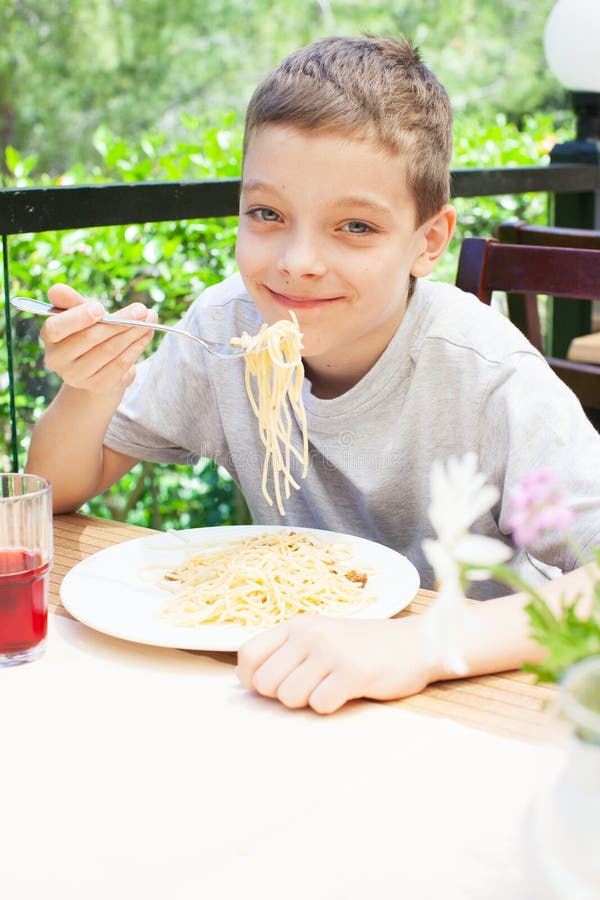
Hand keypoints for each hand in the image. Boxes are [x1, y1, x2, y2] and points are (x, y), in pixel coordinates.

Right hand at [41, 283, 157, 394]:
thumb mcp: (79, 313)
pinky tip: (147, 335)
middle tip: (142, 310)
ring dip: (134, 332)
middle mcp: (58, 359)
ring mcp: (77, 376)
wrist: (94, 367)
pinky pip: (121, 364)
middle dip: (120, 321)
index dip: (78, 317)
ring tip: (150, 318)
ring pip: (110, 350)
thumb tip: (57, 290)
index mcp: (49, 337)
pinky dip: (136, 347)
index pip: (56, 327)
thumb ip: (71, 301)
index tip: (100, 308)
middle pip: (91, 337)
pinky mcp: (97, 386)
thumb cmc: (85, 331)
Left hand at [236, 614, 435, 713]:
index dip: (252, 678)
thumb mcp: (321, 635)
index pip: (248, 654)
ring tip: (331, 686)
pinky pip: (319, 705)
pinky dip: (330, 706)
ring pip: (289, 697)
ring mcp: (330, 651)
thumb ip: (287, 651)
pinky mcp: (352, 672)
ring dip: (308, 701)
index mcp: (297, 624)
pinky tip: (347, 692)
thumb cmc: (363, 646)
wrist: (415, 643)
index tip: (272, 686)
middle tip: (310, 687)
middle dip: (282, 694)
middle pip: (265, 682)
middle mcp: (310, 634)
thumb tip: (248, 679)